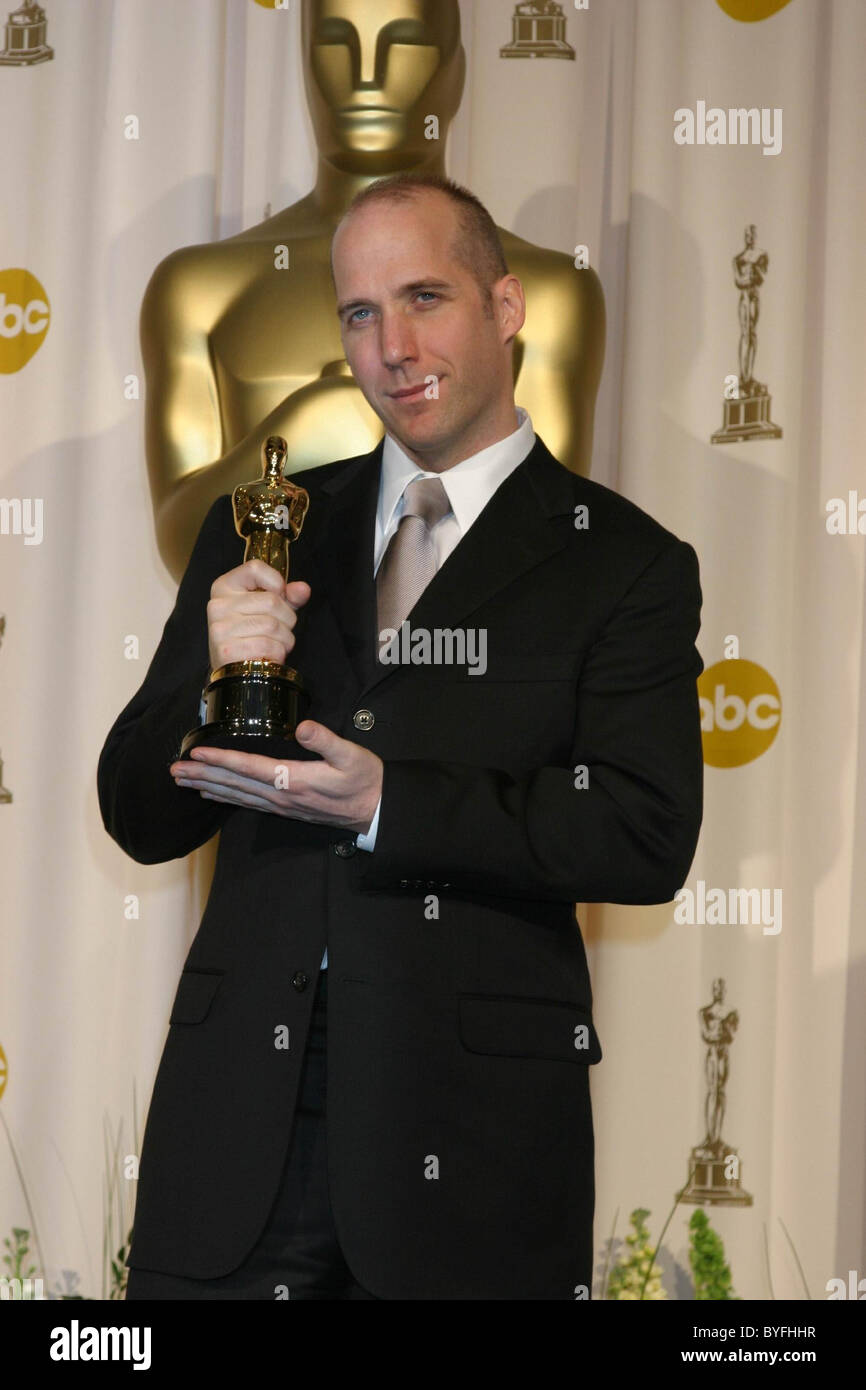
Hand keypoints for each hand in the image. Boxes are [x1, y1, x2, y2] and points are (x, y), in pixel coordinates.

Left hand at [170, 720, 382, 833]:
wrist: (375, 810)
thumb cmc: (364, 780)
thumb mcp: (351, 755)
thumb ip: (325, 740)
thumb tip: (302, 727)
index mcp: (293, 780)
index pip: (248, 767)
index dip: (220, 760)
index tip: (196, 753)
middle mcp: (281, 796)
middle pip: (233, 785)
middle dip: (202, 776)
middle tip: (174, 770)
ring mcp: (281, 805)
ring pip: (236, 796)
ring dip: (207, 787)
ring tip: (183, 782)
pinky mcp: (284, 809)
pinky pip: (247, 804)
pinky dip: (225, 798)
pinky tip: (211, 794)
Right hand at [207, 560, 310, 671]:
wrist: (234, 669)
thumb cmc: (251, 635)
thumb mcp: (268, 609)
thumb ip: (287, 597)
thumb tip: (303, 589)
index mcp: (224, 586)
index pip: (255, 568)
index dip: (276, 582)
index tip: (279, 597)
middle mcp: (218, 605)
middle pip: (271, 600)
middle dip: (287, 619)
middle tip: (280, 631)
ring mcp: (220, 628)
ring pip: (273, 625)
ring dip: (284, 639)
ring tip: (275, 644)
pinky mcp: (226, 651)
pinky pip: (268, 646)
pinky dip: (277, 654)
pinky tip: (269, 656)